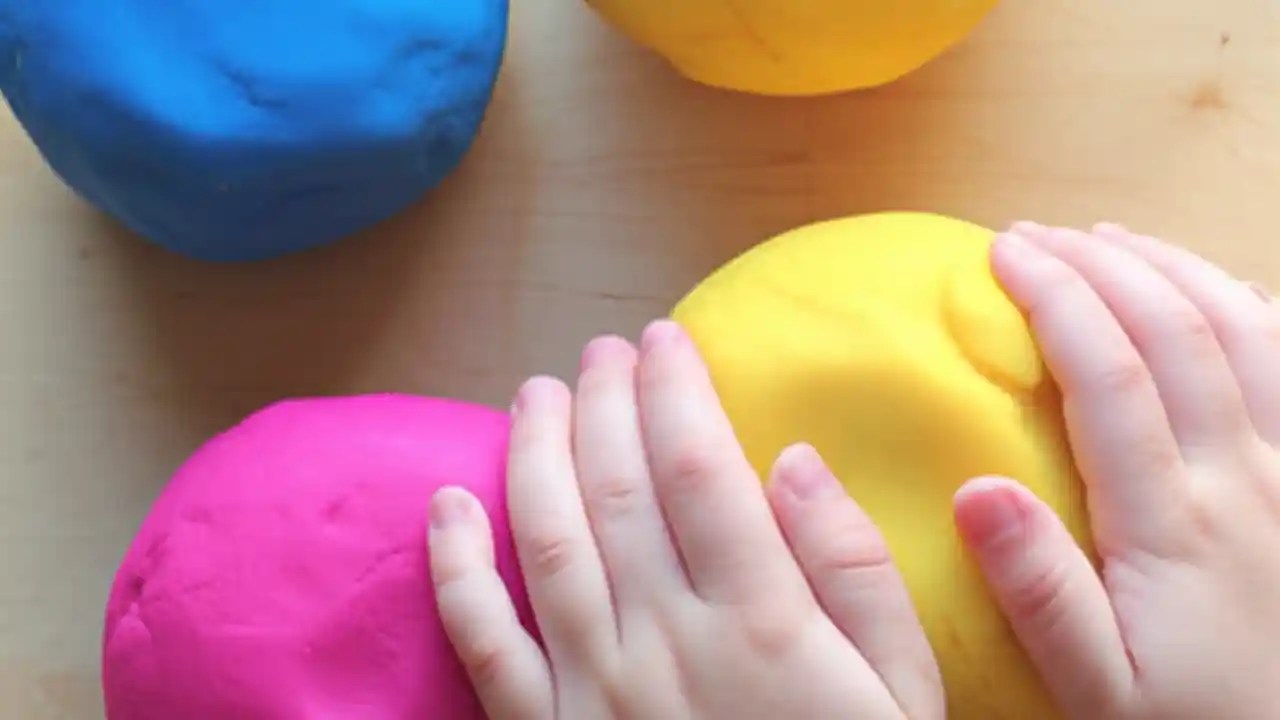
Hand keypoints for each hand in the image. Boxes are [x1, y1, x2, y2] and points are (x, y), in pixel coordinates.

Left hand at [428, 321, 943, 719]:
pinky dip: (454, 569)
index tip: (665, 338)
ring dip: (533, 454)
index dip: (676, 391)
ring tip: (536, 390)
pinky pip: (483, 643)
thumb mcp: (905, 697)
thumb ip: (854, 577)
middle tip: (601, 350)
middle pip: (618, 488)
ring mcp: (592, 689)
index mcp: (760, 623)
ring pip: (547, 542)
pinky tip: (445, 502)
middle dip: (604, 402)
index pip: (702, 470)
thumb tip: (794, 460)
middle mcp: (663, 640)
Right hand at [955, 222, 1279, 718]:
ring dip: (1172, 268)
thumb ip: (1040, 595)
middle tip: (1036, 234)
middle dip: (1100, 263)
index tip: (1003, 254)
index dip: (1055, 296)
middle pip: (1174, 329)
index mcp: (1173, 522)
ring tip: (1112, 238)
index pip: (1108, 372)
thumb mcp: (1100, 692)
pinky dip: (1250, 306)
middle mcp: (1241, 477)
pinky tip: (1214, 290)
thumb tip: (977, 492)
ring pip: (1243, 330)